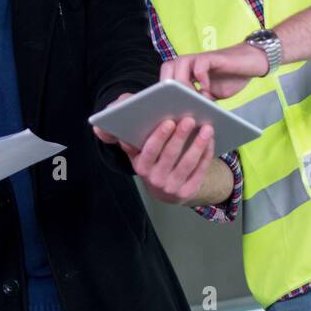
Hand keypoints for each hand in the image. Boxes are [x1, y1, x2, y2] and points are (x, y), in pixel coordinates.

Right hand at [93, 115, 215, 204]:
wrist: (164, 187)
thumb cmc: (151, 157)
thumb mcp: (136, 148)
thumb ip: (125, 134)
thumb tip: (100, 128)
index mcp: (140, 166)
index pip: (149, 151)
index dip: (159, 137)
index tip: (168, 121)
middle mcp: (154, 179)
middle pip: (170, 156)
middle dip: (180, 136)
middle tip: (190, 118)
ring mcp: (172, 188)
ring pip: (187, 163)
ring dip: (198, 145)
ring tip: (206, 127)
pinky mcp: (187, 192)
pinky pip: (199, 172)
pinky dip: (206, 155)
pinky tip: (210, 141)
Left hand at [159, 42, 268, 99]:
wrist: (251, 65)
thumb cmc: (229, 80)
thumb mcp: (211, 96)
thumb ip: (199, 101)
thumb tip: (186, 117)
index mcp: (185, 72)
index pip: (165, 78)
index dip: (163, 92)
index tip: (168, 110)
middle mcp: (189, 63)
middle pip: (167, 69)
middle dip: (170, 87)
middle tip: (181, 102)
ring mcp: (199, 59)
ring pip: (179, 64)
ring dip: (183, 81)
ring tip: (194, 96)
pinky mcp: (212, 57)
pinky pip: (200, 64)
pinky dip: (200, 76)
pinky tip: (207, 88)